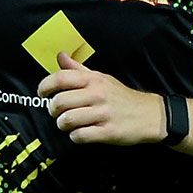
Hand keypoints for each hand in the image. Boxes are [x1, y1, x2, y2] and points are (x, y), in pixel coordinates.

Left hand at [36, 52, 164, 144]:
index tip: (42, 93)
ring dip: (63, 125)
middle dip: (53, 110)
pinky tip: (80, 133)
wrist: (150, 114)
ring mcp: (103, 114)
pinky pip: (80, 136)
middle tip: (57, 112)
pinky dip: (75, 136)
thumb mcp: (101, 78)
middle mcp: (98, 95)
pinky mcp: (108, 132)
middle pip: (59, 102)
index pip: (60, 78)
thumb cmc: (120, 96)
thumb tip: (60, 56)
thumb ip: (78, 69)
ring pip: (67, 120)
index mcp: (93, 80)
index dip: (45, 86)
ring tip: (68, 124)